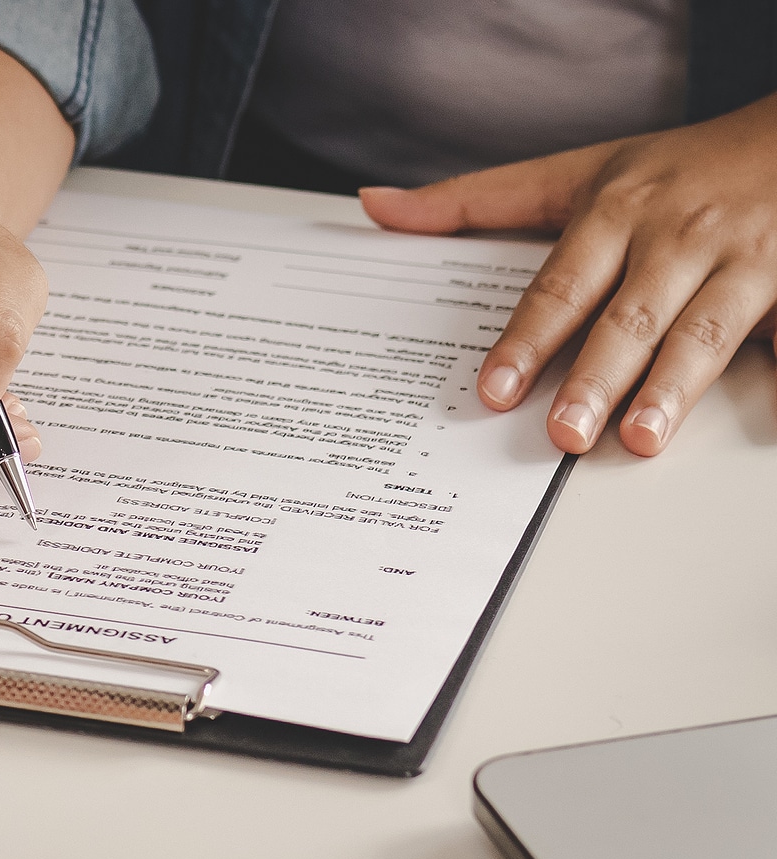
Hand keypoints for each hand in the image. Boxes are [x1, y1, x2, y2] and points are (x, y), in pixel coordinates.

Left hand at [362, 92, 776, 455]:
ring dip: (669, 389)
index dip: (527, 340)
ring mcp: (742, 261)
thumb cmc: (677, 168)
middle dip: (594, 377)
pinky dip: (776, 377)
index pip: (561, 285)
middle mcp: (675, 236)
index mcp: (616, 212)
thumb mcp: (575, 171)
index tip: (495, 390)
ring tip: (637, 437)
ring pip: (701, 333)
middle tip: (561, 433)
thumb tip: (374, 206)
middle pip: (628, 317)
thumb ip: (474, 201)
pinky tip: (759, 424)